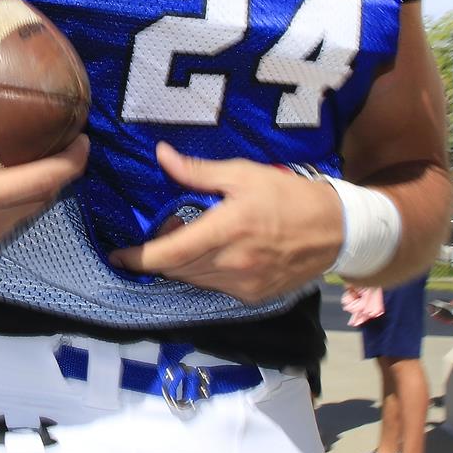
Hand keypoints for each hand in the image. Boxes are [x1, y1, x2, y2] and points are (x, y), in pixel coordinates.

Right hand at [0, 61, 87, 291]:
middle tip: (69, 140)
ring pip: (26, 215)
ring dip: (41, 189)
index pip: (41, 182)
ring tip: (45, 156)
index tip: (83, 138)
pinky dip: (19, 203)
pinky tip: (9, 182)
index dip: (70, 162)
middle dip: (63, 172)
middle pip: (42, 199)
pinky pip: (7, 226)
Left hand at [106, 144, 340, 305]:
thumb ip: (198, 171)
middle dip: (161, 254)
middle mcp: (233, 263)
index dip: (138, 258)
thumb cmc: (288, 195)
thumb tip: (162, 156)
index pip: (170, 254)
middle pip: (177, 269)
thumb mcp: (244, 174)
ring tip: (193, 238)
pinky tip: (216, 253)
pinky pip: (215, 288)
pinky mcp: (254, 296)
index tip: (117, 255)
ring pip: (194, 280)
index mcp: (227, 230)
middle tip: (167, 229)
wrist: (335, 231)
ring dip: (182, 264)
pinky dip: (205, 273)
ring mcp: (244, 284)